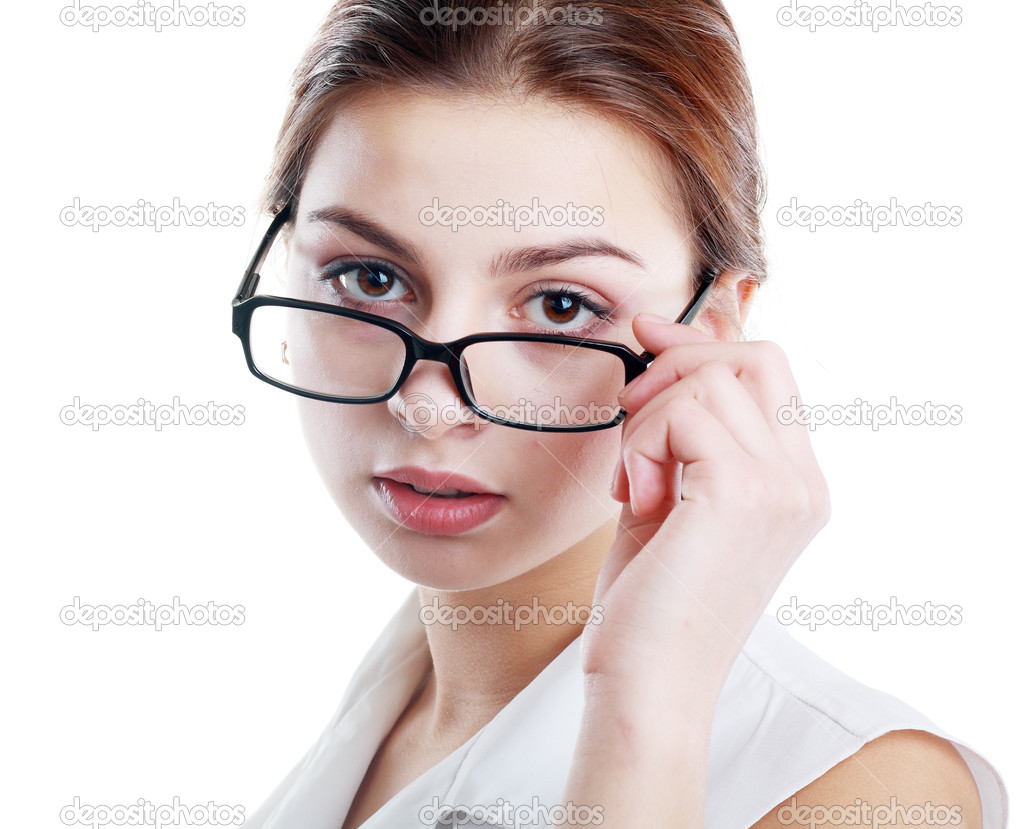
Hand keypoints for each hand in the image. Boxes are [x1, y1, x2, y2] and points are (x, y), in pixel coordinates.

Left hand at [579, 312, 830, 701]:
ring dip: (649, 420)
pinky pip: (685, 413)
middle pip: (756, 357)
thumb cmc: (652, 602)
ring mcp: (784, 488)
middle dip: (679, 363)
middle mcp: (804, 483)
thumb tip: (660, 352)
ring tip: (635, 482)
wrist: (648, 683)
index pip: (769, 374)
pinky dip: (643, 443)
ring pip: (711, 381)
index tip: (647, 337)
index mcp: (795, 486)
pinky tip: (636, 496)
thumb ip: (679, 432)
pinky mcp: (745, 493)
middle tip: (631, 413)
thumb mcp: (670, 498)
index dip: (703, 345)